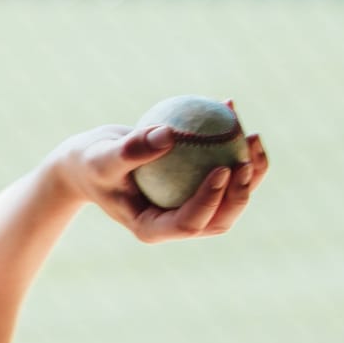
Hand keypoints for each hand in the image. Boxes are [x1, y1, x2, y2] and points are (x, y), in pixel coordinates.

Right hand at [49, 106, 268, 242]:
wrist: (91, 159)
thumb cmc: (91, 161)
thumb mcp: (102, 156)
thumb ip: (131, 149)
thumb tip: (169, 134)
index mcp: (153, 227)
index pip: (189, 224)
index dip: (211, 201)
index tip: (222, 168)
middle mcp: (175, 223)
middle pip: (218, 219)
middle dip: (240, 195)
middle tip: (245, 160)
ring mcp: (189, 207)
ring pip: (230, 199)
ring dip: (250, 173)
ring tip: (252, 137)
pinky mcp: (196, 188)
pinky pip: (226, 173)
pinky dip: (235, 148)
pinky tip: (233, 115)